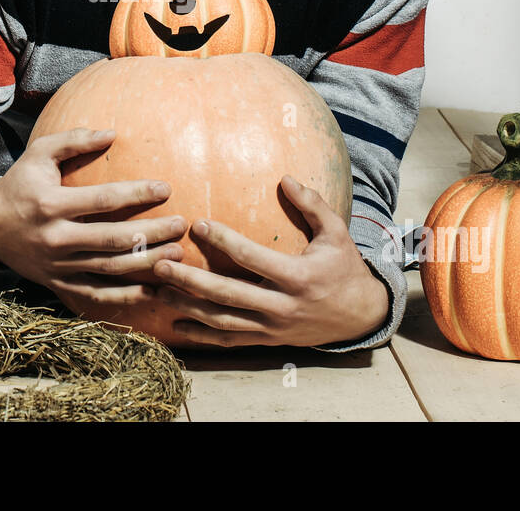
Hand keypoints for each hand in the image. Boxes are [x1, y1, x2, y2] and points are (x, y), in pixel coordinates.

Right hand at [0, 127, 187, 307]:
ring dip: (146, 264)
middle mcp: (55, 238)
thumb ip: (73, 140)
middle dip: (152, 233)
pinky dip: (124, 297)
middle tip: (181, 225)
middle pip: (112, 239)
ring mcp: (57, 265)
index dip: (137, 193)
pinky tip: (152, 290)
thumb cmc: (20, 184)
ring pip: (109, 269)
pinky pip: (95, 295)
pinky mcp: (58, 283)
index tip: (166, 188)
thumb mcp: (38, 153)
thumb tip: (111, 133)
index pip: (103, 200)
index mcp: (51, 204)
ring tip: (177, 255)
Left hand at [153, 174, 388, 347]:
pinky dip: (202, 335)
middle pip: (228, 294)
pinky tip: (176, 326)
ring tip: (157, 293)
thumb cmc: (345, 268)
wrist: (362, 316)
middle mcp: (282, 306)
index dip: (223, 240)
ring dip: (188, 307)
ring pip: (223, 321)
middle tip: (160, 264)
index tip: (197, 223)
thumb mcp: (337, 232)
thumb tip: (286, 178)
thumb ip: (313, 204)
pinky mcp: (269, 340)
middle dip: (190, 280)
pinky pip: (231, 340)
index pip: (252, 257)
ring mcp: (273, 328)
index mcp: (298, 276)